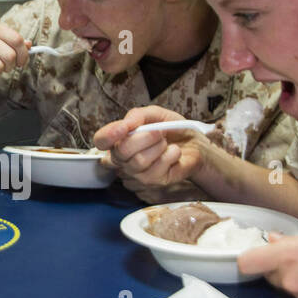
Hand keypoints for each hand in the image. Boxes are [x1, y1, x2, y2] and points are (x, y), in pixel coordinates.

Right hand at [94, 106, 221, 188]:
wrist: (196, 145)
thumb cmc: (173, 131)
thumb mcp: (156, 115)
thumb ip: (138, 115)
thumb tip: (127, 123)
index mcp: (120, 141)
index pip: (101, 140)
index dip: (108, 135)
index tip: (124, 128)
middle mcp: (124, 160)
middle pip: (121, 152)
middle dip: (144, 137)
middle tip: (159, 132)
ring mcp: (137, 174)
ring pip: (138, 162)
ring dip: (158, 147)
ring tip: (167, 143)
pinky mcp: (153, 183)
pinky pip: (156, 170)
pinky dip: (170, 155)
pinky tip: (174, 153)